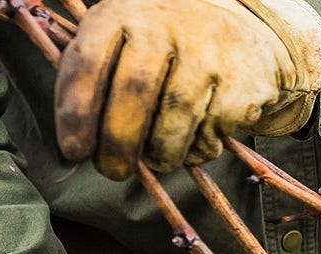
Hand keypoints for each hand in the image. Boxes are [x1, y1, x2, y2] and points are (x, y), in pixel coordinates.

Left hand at [54, 0, 320, 179]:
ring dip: (159, 155)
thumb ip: (96, 77)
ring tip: (157, 160)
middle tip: (112, 171)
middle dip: (117, 145)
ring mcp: (207, 55)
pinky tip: (195, 140)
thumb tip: (77, 142)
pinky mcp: (239, 87)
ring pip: (173, 122)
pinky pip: (207, 136)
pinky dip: (196, 151)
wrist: (246, 38)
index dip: (75, 113)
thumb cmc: (169, 48)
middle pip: (133, 94)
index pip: (88, 62)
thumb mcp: (125, 39)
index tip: (74, 150)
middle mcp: (166, 27)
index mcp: (123, 13)